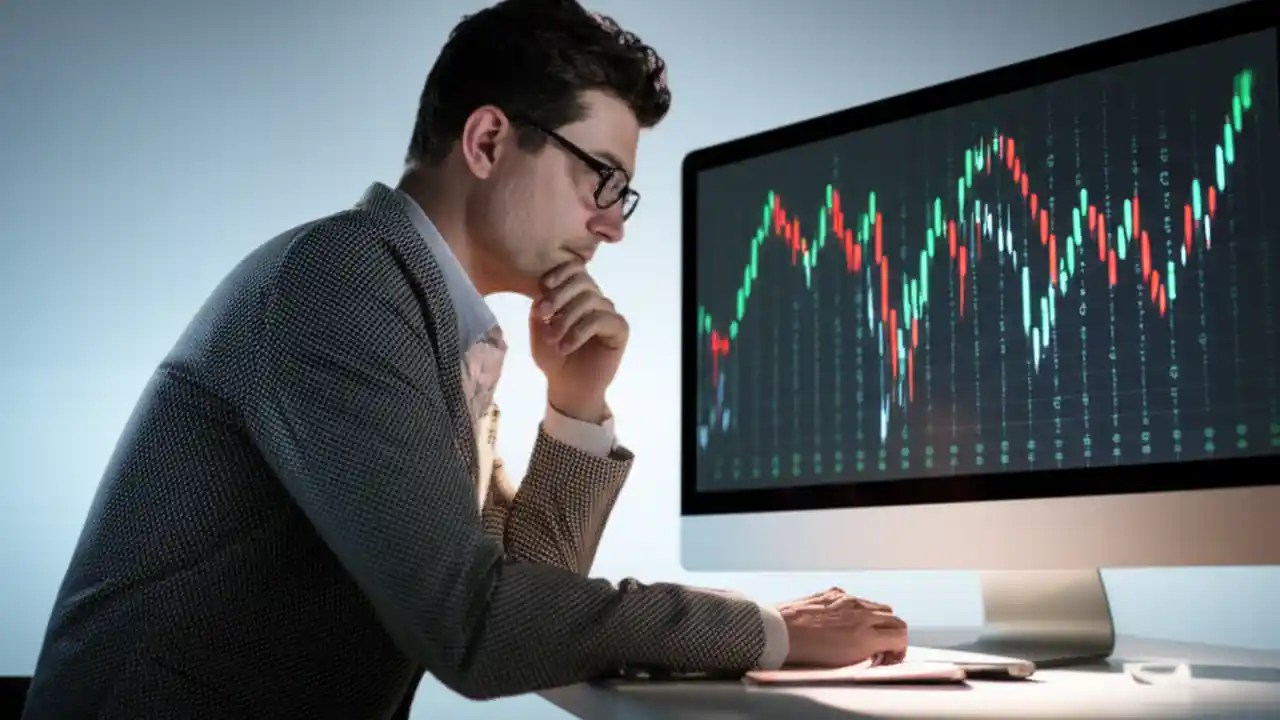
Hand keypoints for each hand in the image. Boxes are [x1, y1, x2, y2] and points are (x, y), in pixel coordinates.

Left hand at [530, 259, 628, 422]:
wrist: (568, 388)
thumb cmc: (553, 358)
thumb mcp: (538, 330)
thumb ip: (539, 309)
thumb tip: (543, 293)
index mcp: (577, 295)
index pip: (574, 270)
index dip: (560, 272)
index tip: (543, 287)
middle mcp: (595, 300)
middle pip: (583, 280)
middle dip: (560, 296)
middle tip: (544, 316)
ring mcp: (608, 313)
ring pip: (590, 300)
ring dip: (567, 318)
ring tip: (552, 339)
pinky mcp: (620, 329)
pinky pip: (600, 319)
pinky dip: (579, 331)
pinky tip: (566, 347)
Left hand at [776, 587, 907, 667]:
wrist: (779, 632)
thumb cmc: (806, 653)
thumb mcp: (844, 663)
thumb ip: (867, 653)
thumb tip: (877, 651)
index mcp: (866, 635)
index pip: (902, 635)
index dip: (899, 649)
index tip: (888, 657)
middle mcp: (861, 613)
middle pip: (894, 619)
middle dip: (892, 635)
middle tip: (879, 648)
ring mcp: (848, 600)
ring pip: (878, 606)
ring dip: (877, 621)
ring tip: (862, 634)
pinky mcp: (834, 593)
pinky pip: (855, 599)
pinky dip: (856, 610)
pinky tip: (842, 621)